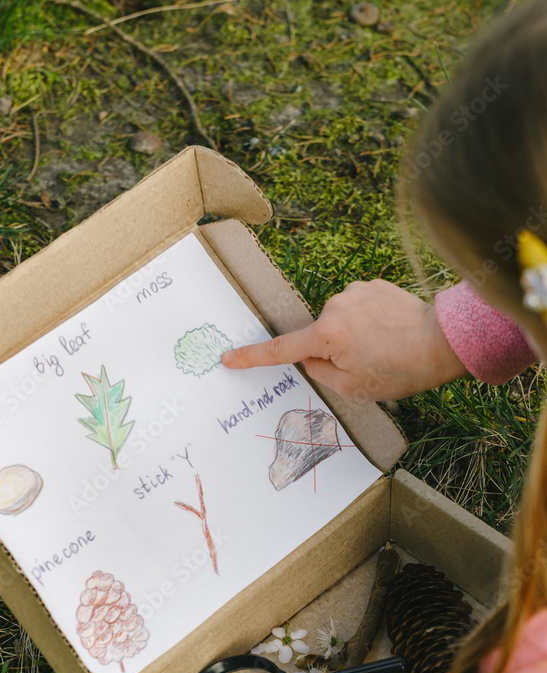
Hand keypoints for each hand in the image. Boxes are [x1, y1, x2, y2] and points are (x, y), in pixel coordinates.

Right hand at [222, 279, 467, 400]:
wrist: (442, 340)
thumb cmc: (399, 370)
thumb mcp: (353, 388)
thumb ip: (321, 372)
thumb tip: (310, 357)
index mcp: (326, 335)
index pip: (281, 350)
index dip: (252, 356)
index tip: (229, 358)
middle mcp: (334, 306)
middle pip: (318, 336)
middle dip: (334, 351)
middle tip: (368, 365)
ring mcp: (354, 291)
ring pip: (340, 322)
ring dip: (354, 335)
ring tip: (385, 348)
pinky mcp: (373, 284)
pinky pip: (359, 307)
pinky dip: (368, 321)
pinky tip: (391, 331)